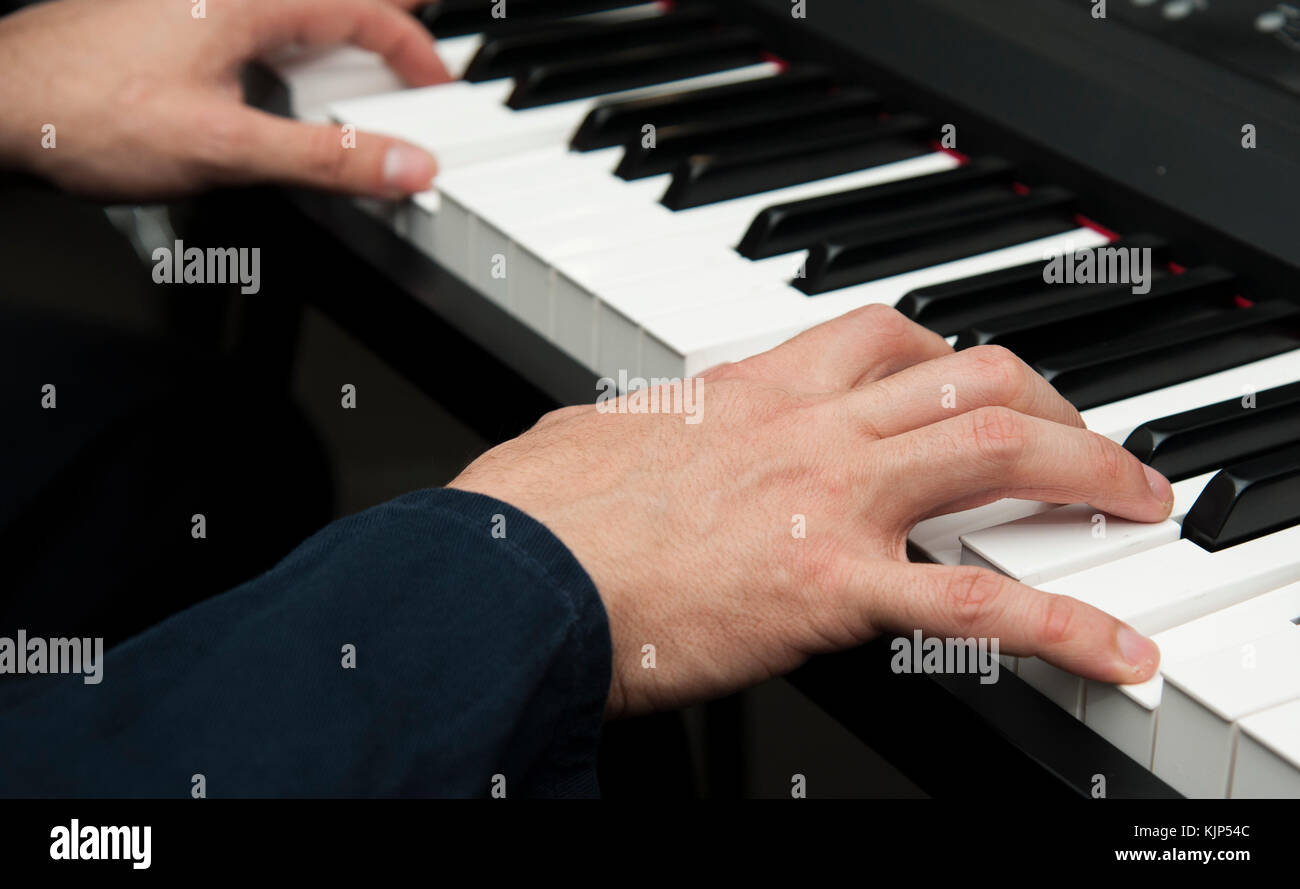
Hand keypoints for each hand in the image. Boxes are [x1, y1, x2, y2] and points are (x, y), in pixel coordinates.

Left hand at [0, 0, 448, 198]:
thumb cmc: (86, 113)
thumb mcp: (227, 148)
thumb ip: (327, 159)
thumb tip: (407, 165)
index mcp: (250, 1)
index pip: (365, 13)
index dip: (415, 52)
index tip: (442, 89)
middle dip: (388, 18)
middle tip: (427, 29)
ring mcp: (194, 4)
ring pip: (293, 11)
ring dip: (341, 34)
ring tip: (370, 64)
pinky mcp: (170, 25)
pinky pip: (255, 24)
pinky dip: (294, 47)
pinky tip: (287, 80)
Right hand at [450, 306, 1170, 718]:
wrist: (507, 573)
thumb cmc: (534, 514)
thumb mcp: (595, 441)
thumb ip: (639, 431)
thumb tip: (626, 437)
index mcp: (748, 391)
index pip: (879, 339)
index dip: (945, 356)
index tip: (971, 382)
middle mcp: (805, 426)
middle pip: (965, 375)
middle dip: (1045, 400)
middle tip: (1078, 436)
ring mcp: (829, 498)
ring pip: (993, 449)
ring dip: (1083, 467)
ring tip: (1130, 497)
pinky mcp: (831, 585)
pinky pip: (973, 598)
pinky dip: (1059, 622)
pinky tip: (1107, 648)